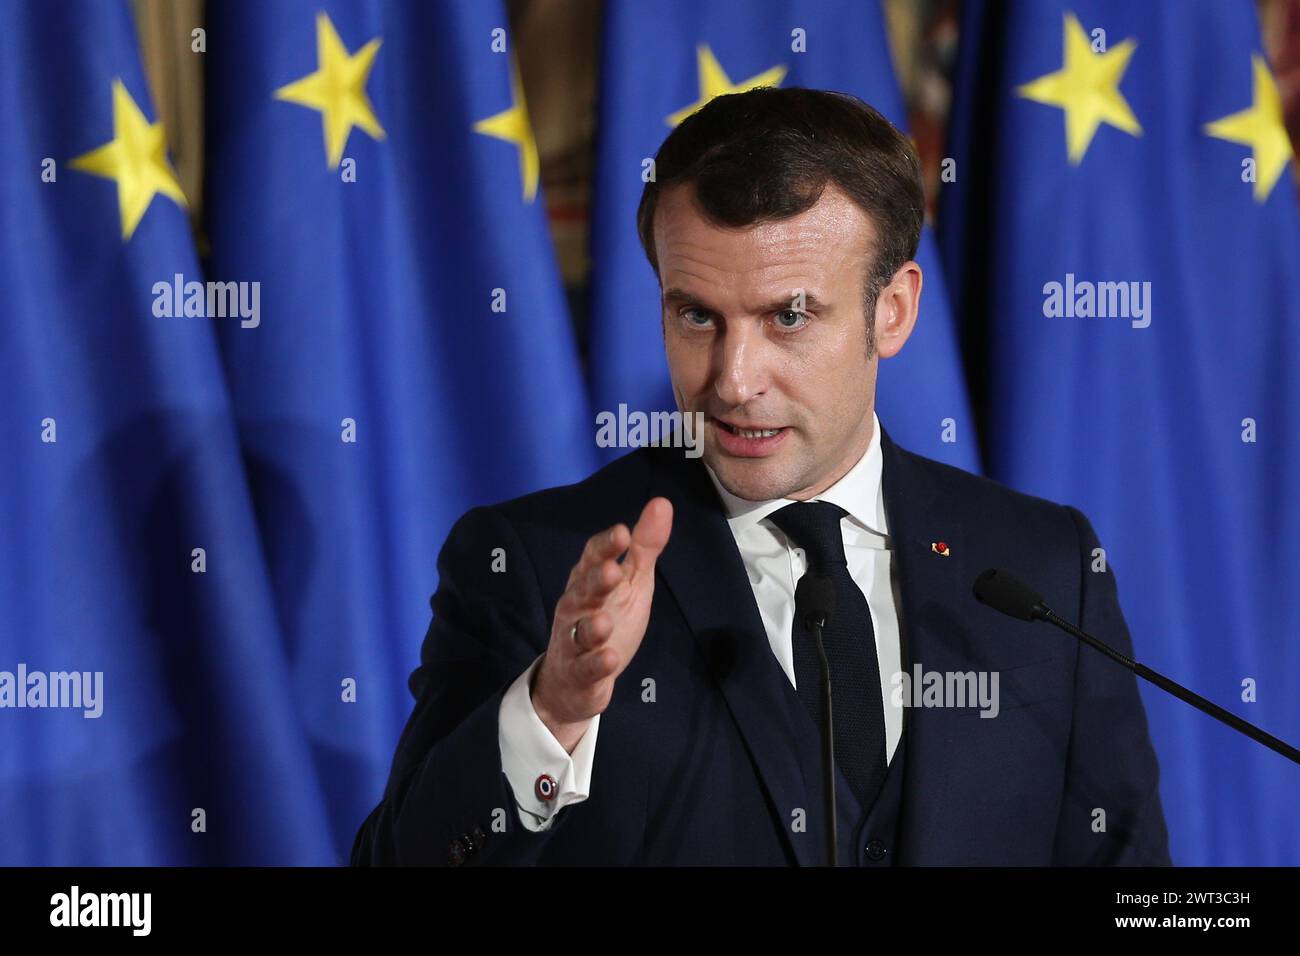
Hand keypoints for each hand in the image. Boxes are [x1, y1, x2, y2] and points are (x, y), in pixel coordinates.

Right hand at [531, 497, 672, 751]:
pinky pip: (586, 669)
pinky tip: (608, 659)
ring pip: (579, 632)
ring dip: (591, 627)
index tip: (623, 532)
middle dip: (595, 581)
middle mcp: (577, 608)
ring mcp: (575, 641)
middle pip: (582, 591)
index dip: (606, 546)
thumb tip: (662, 502)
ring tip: (604, 622)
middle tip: (611, 570)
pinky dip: (596, 665)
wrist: (573, 681)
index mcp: (589, 580)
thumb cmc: (606, 619)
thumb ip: (644, 546)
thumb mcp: (631, 582)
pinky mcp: (581, 673)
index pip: (593, 557)